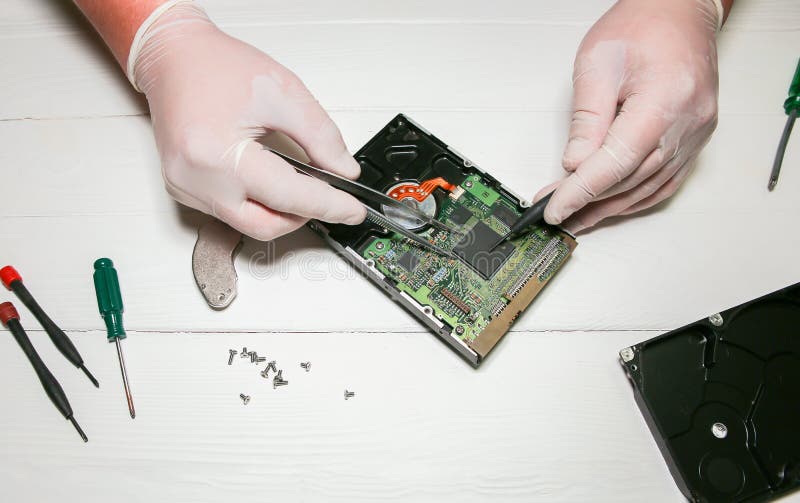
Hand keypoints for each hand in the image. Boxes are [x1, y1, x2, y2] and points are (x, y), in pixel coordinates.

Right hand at [132, 4, 364, 239]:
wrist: (174, 55)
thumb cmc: (216, 66)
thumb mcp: (284, 93)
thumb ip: (321, 137)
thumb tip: (344, 170)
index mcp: (218, 154)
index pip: (288, 196)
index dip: (327, 206)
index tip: (352, 211)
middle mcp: (196, 179)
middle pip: (266, 225)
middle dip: (303, 214)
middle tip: (327, 194)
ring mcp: (186, 188)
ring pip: (248, 223)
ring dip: (280, 210)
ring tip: (296, 179)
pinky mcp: (183, 189)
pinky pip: (230, 212)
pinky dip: (257, 202)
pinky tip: (267, 177)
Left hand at [540, 0, 720, 232]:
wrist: (680, 8)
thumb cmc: (642, 25)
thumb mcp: (597, 64)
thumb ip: (586, 119)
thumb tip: (574, 163)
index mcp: (664, 102)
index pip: (615, 164)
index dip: (582, 192)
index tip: (555, 209)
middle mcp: (688, 123)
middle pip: (631, 180)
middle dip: (589, 201)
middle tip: (555, 212)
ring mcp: (697, 133)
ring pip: (649, 187)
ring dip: (611, 207)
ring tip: (578, 217)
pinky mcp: (696, 137)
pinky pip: (666, 181)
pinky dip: (636, 197)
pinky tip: (613, 205)